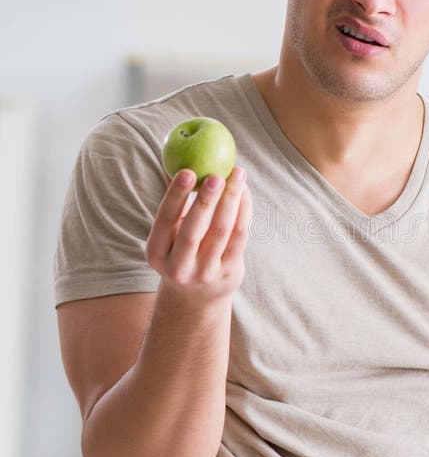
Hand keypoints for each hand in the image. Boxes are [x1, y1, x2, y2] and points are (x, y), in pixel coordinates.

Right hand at [145, 166, 251, 300]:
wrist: (197, 296)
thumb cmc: (181, 250)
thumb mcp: (169, 234)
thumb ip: (175, 204)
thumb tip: (177, 159)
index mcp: (156, 252)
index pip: (164, 220)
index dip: (176, 195)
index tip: (187, 170)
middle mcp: (178, 266)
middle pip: (194, 229)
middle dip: (206, 200)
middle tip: (218, 174)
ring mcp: (205, 272)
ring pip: (221, 231)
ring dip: (232, 200)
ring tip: (238, 174)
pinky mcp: (228, 272)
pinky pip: (239, 237)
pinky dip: (244, 212)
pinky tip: (245, 192)